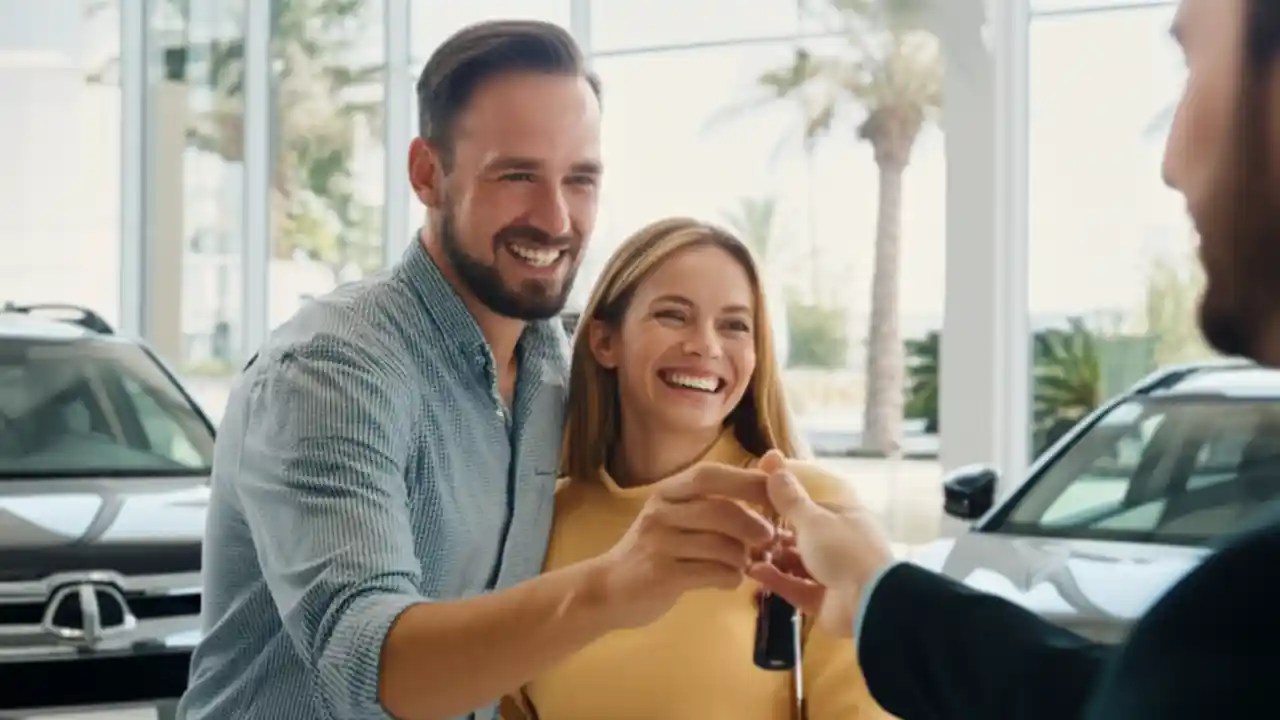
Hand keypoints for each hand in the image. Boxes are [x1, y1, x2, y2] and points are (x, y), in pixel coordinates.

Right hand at [589, 462, 777, 628]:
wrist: (609, 589)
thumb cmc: (655, 549)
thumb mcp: (680, 515)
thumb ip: (720, 496)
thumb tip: (773, 462)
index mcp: (669, 492)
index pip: (712, 475)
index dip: (749, 482)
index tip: (778, 495)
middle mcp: (661, 512)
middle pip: (720, 510)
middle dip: (754, 525)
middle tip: (771, 539)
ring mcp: (659, 543)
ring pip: (720, 545)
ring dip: (744, 557)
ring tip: (747, 563)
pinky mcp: (662, 575)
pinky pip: (712, 573)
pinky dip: (731, 578)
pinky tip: (729, 580)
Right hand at [746, 451, 893, 637]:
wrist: (869, 603)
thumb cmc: (843, 549)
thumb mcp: (813, 519)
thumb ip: (789, 497)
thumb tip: (771, 458)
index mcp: (844, 516)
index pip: (810, 503)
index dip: (784, 500)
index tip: (754, 497)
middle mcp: (839, 543)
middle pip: (801, 535)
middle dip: (774, 533)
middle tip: (746, 529)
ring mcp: (832, 573)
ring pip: (796, 562)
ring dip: (772, 557)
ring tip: (745, 552)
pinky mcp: (822, 600)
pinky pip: (795, 586)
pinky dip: (776, 579)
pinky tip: (754, 571)